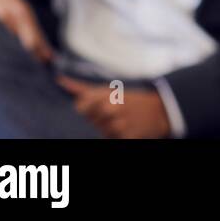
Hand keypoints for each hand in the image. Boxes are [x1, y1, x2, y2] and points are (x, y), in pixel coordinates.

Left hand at [55, 77, 171, 138]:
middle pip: (90, 120)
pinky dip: (117, 136)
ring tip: (120, 121)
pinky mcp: (127, 137)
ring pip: (101, 131)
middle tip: (112, 114)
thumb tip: (59, 80)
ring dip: (108, 129)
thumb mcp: (108, 90)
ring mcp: (120, 124)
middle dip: (98, 119)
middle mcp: (112, 108)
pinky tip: (125, 128)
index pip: (81, 106)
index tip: (95, 107)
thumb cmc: (128, 100)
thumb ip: (81, 88)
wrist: (159, 110)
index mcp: (108, 94)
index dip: (85, 109)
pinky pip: (112, 140)